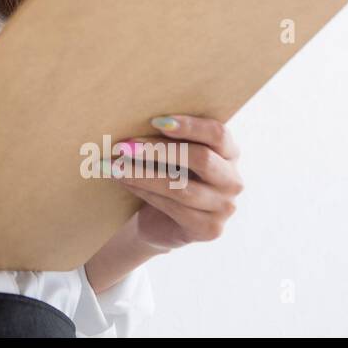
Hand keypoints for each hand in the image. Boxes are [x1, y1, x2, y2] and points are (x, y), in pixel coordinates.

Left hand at [109, 114, 242, 251]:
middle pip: (201, 158)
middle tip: (124, 145)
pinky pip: (174, 207)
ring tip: (114, 166)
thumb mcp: (171, 155)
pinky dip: (145, 192)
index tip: (155, 121)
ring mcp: (225, 207)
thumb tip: (134, 118)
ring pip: (181, 186)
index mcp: (229, 152)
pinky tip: (124, 182)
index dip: (189, 126)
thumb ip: (167, 138)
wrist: (162, 221)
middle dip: (159, 150)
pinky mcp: (210, 229)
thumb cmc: (167, 175)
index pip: (217, 133)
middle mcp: (233, 180)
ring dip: (143, 174)